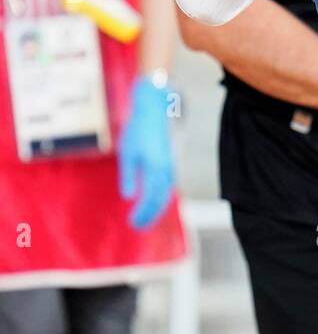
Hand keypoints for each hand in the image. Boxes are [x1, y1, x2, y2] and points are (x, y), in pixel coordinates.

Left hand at [118, 76, 175, 230]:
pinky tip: (152, 199)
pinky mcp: (173, 161)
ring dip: (156, 207)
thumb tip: (129, 196)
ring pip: (166, 193)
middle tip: (137, 226)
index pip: (152, 199)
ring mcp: (173, 165)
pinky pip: (168, 184)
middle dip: (150, 215)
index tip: (133, 224)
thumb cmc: (139, 128)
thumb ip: (129, 175)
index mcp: (156, 169)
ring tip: (144, 216)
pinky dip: (160, 196)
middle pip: (161, 200)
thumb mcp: (128, 152)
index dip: (143, 214)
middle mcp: (168, 170)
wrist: (157, 107)